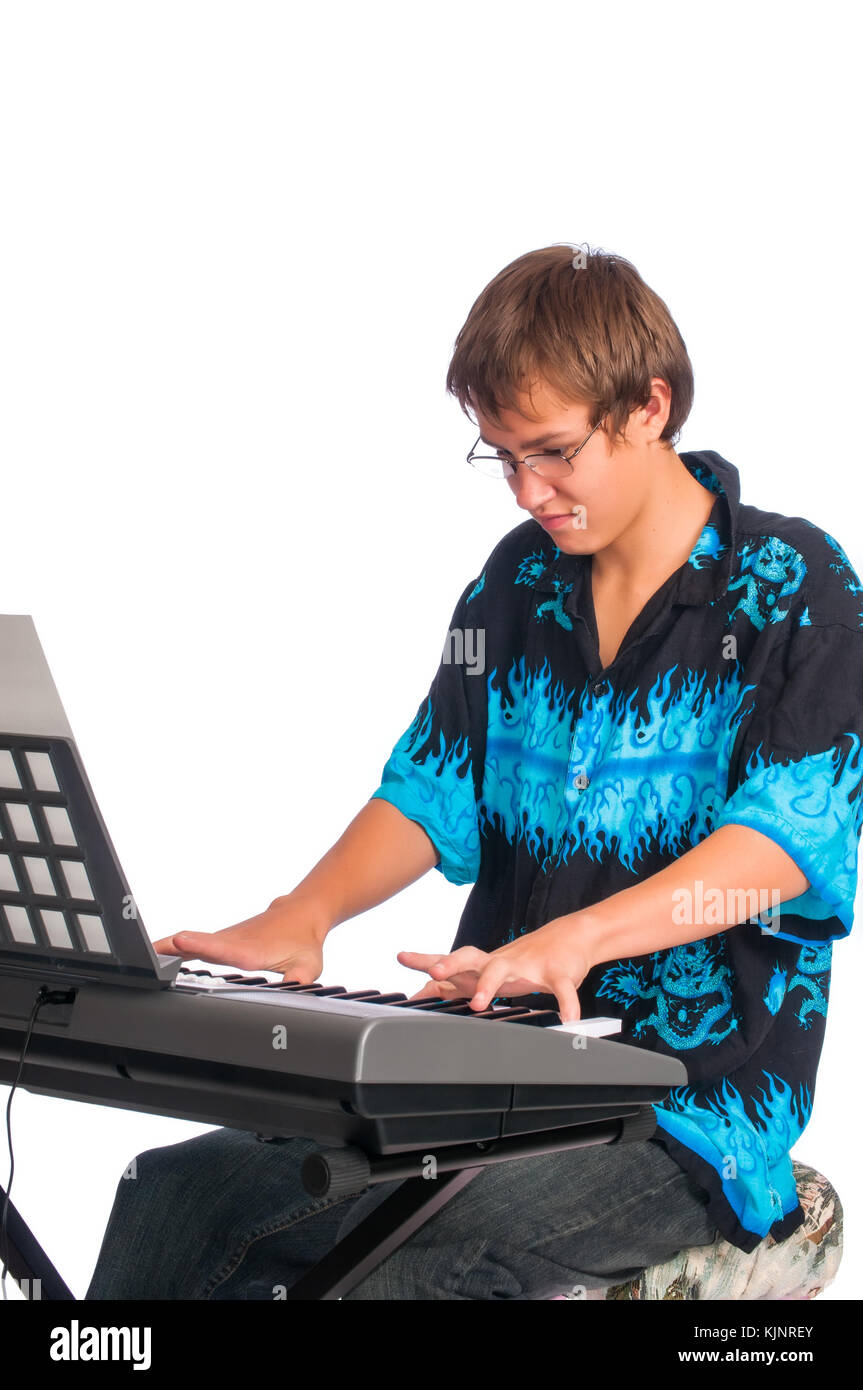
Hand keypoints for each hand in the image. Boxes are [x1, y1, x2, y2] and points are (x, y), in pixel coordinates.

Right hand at [151, 894, 328, 983]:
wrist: (300, 913)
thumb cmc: (304, 941)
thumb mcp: (309, 966)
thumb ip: (300, 982)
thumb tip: (296, 992)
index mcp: (251, 950)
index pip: (224, 949)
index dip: (201, 946)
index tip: (180, 941)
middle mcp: (232, 942)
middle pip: (196, 946)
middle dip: (170, 950)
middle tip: (141, 957)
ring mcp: (223, 940)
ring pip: (189, 944)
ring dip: (163, 950)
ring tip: (135, 960)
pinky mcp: (219, 941)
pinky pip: (191, 946)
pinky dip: (171, 950)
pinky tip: (152, 957)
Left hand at [400, 915, 595, 1022]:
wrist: (571, 937)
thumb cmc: (525, 960)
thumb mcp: (491, 970)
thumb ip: (462, 980)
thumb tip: (428, 990)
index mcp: (485, 964)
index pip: (449, 959)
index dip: (426, 959)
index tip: (402, 958)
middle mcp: (501, 962)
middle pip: (469, 957)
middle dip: (450, 964)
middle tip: (433, 973)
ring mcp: (528, 966)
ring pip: (503, 970)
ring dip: (490, 985)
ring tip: (480, 1004)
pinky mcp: (558, 973)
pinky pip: (561, 989)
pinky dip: (566, 1003)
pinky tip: (569, 1018)